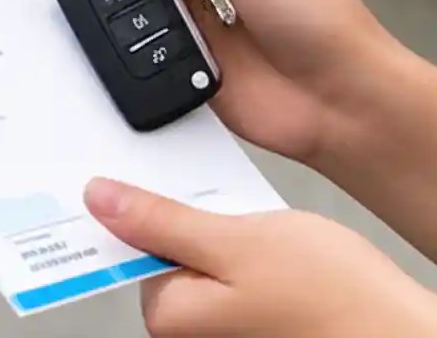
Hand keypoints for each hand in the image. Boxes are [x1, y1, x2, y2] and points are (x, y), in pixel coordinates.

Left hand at [85, 178, 436, 336]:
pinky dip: (246, 251)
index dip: (145, 204)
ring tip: (266, 232)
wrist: (404, 334)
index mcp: (169, 315)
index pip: (127, 244)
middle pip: (163, 250)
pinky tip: (278, 247)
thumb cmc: (337, 299)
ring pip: (201, 257)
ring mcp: (221, 329)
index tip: (163, 181)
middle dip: (193, 220)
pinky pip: (229, 273)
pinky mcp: (251, 322)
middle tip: (236, 212)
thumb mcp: (237, 240)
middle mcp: (189, 332)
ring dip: (224, 234)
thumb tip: (98, 199)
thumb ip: (160, 220)